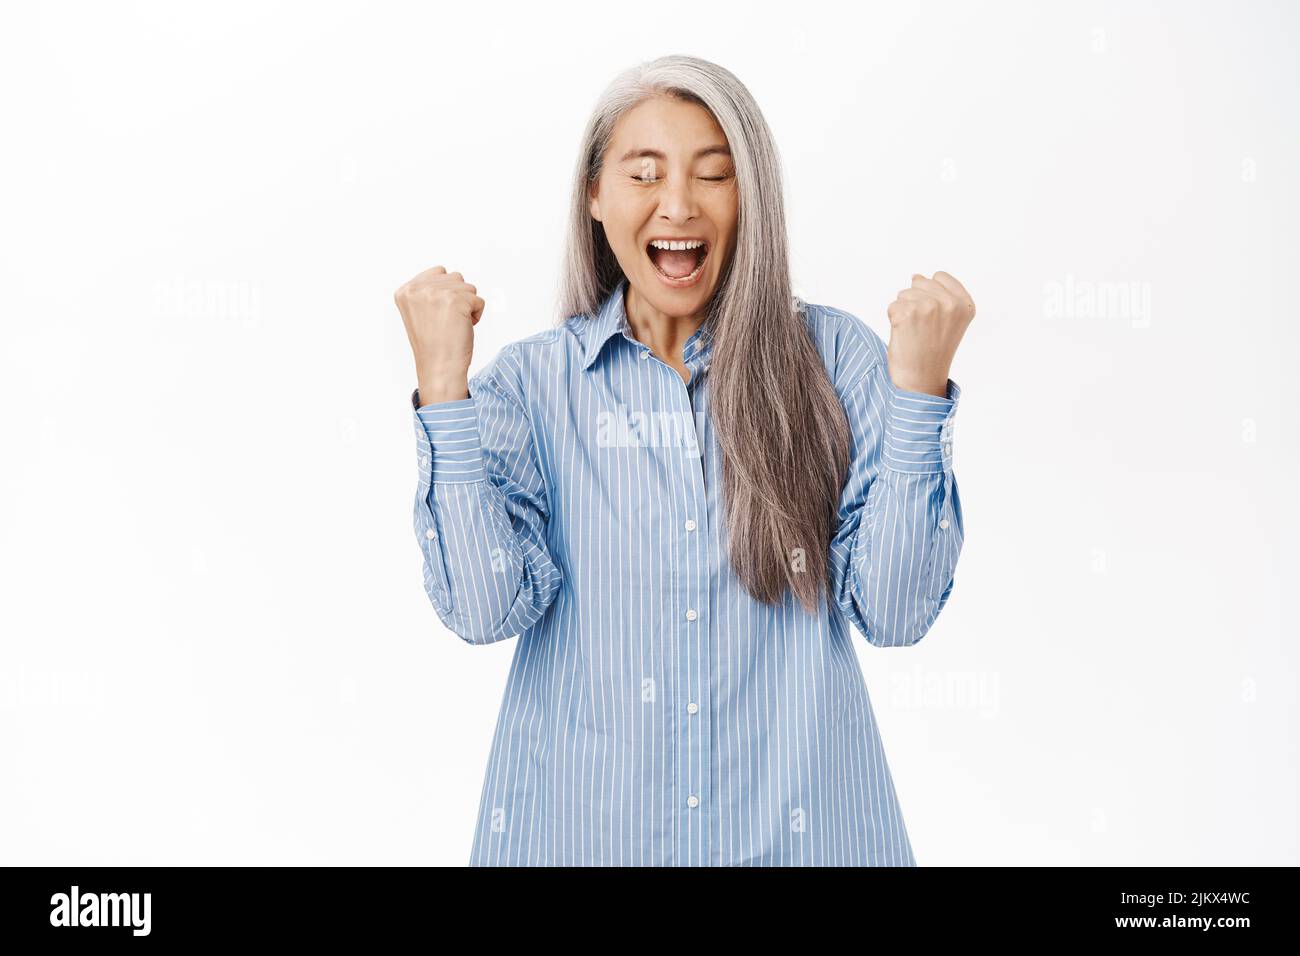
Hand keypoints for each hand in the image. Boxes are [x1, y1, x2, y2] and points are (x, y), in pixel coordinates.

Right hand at [394, 266, 484, 402]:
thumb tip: (449, 276)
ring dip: (468, 306)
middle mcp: (418, 288)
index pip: (438, 272)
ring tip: (454, 325)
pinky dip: (477, 315)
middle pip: (455, 278)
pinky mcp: (455, 300)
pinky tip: (463, 328)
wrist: (438, 368)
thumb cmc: (433, 345)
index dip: (446, 294)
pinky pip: (478, 300)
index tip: (439, 315)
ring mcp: (436, 292)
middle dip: (458, 299)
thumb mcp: (419, 312)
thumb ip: (428, 291)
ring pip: (468, 288)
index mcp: (405, 291)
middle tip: (447, 322)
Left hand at [885, 271, 974, 396]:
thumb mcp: (949, 321)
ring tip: (915, 333)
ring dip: (904, 311)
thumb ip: (939, 294)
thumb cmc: (933, 352)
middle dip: (916, 301)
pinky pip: (892, 306)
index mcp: (965, 304)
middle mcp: (949, 303)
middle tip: (923, 328)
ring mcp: (928, 307)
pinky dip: (893, 320)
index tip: (935, 319)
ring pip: (904, 294)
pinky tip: (904, 335)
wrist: (921, 380)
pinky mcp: (906, 314)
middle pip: (920, 282)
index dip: (931, 295)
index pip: (939, 276)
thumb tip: (916, 276)